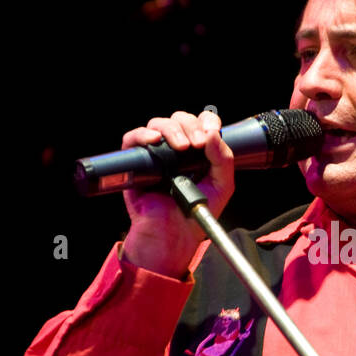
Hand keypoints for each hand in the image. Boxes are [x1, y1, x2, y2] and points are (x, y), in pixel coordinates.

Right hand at [120, 109, 234, 276]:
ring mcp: (156, 155)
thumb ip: (223, 159)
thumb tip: (212, 134)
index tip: (211, 131)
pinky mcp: (137, 164)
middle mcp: (176, 150)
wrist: (174, 236)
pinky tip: (155, 140)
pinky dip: (142, 134)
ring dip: (172, 129)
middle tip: (197, 143)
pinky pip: (132, 139)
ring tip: (182, 147)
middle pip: (179, 119)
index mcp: (197, 152)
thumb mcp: (222, 186)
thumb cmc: (195, 213)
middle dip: (191, 126)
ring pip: (158, 124)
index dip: (206, 121)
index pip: (200, 123)